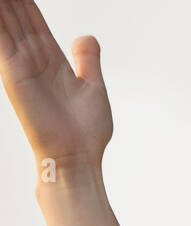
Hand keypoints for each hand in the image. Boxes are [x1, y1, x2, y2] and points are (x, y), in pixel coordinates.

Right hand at [0, 0, 111, 174]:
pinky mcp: (13, 73)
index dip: (25, 1)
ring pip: (5, 22)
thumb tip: (86, 36)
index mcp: (52, 59)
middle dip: (11, 1)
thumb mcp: (93, 87)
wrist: (77, 157)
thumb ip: (87, 60)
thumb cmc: (87, 132)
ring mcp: (21, 65)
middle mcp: (34, 59)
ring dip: (3, 6)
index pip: (33, 20)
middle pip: (16, 16)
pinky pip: (0, 39)